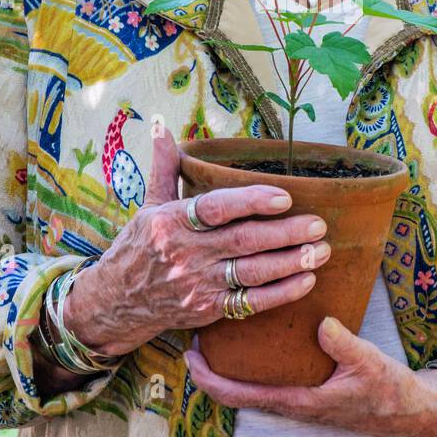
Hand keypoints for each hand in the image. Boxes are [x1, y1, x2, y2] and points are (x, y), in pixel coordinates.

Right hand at [62, 130, 329, 357]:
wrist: (116, 302)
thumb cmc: (138, 246)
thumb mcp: (148, 205)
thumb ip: (164, 167)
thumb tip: (162, 126)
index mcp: (171, 222)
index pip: (216, 209)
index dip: (251, 202)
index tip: (284, 197)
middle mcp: (185, 253)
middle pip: (243, 242)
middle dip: (285, 234)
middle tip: (318, 225)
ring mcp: (197, 284)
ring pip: (252, 273)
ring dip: (290, 263)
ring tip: (320, 251)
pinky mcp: (207, 310)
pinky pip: (249, 304)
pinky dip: (279, 294)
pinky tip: (305, 281)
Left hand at [184, 316, 436, 436]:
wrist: (411, 411)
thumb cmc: (389, 391)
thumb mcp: (369, 364)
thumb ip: (345, 346)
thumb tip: (321, 325)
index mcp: (300, 402)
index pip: (242, 396)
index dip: (211, 380)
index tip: (190, 358)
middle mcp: (293, 404)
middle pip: (238, 393)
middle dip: (211, 371)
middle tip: (193, 338)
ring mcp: (300, 399)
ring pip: (252, 388)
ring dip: (229, 368)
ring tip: (216, 336)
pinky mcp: (309, 391)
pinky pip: (270, 381)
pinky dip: (253, 365)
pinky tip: (253, 341)